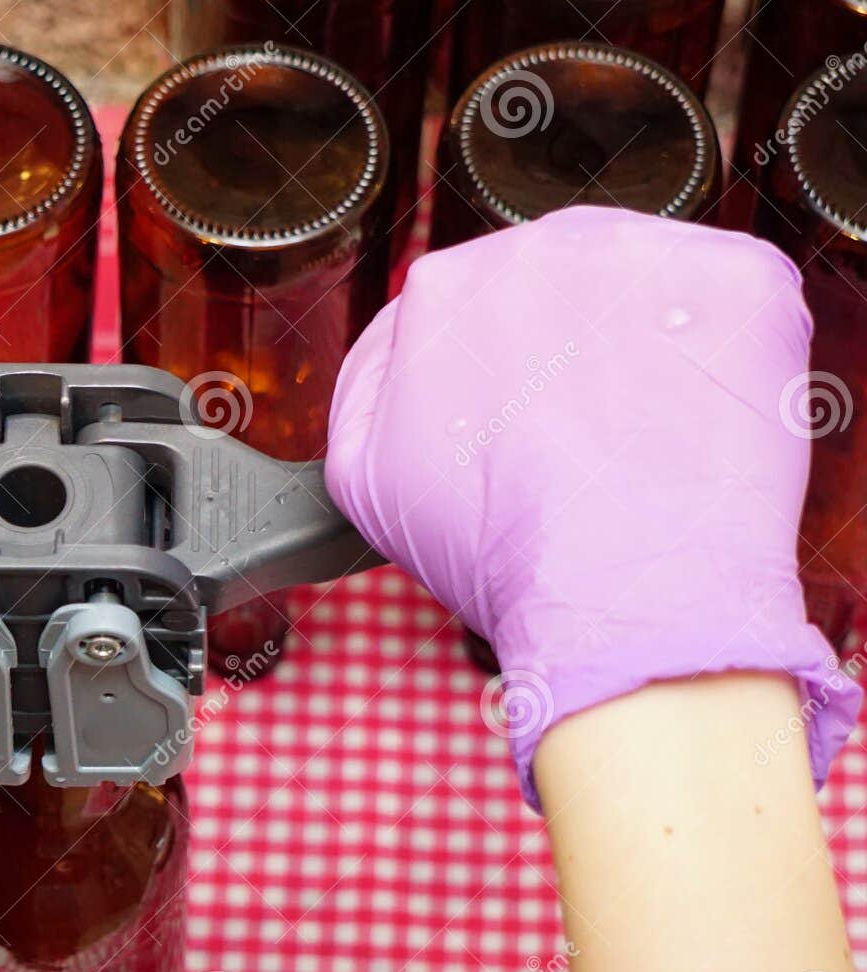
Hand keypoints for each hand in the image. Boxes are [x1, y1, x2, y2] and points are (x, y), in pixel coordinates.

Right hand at [326, 206, 858, 804]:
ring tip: (650, 429)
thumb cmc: (499, 553)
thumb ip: (361, 390)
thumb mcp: (363, 482)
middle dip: (575, 347)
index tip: (525, 425)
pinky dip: (731, 350)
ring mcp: (645, 254)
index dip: (502, 374)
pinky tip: (707, 416)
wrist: (620, 595)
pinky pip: (736, 297)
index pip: (472, 308)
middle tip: (589, 434)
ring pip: (644, 283)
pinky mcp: (741, 278)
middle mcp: (537, 247)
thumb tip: (394, 345)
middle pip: (559, 283)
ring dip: (648, 339)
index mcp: (440, 289)